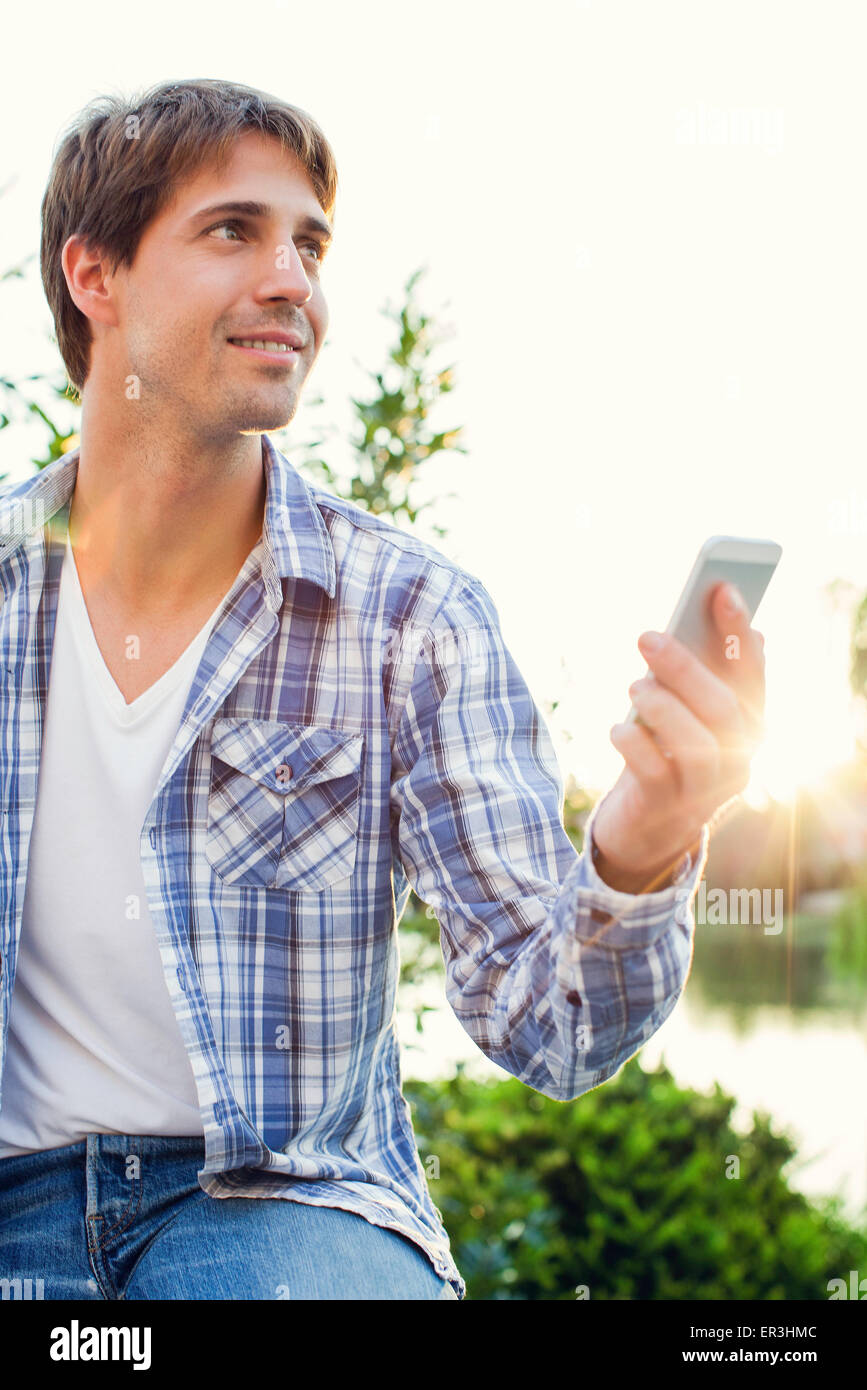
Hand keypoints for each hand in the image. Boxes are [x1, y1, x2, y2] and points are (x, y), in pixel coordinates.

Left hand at [591, 582, 765, 890]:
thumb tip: (728, 620)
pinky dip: (634, 745)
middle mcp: (739, 759)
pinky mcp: (666, 808)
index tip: (722, 590)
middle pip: (725, 710)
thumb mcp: (687, 712)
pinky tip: (618, 729)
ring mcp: (705, 790)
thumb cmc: (669, 752)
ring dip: (665, 709)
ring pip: (699, 747)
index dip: (738, 633)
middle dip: (686, 669)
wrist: (648, 827)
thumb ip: (702, 673)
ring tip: (635, 688)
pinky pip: (654, 774)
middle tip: (646, 636)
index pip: (752, 675)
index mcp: (748, 726)